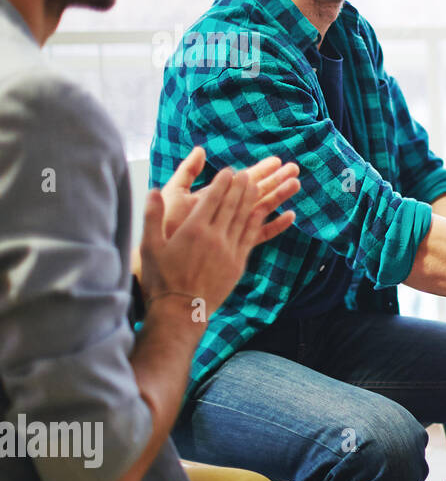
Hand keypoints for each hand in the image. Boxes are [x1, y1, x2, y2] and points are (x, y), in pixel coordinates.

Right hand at [139, 164, 298, 315]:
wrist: (181, 310)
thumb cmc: (161, 278)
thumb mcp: (150, 246)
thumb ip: (152, 216)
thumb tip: (154, 191)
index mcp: (194, 229)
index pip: (213, 198)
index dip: (223, 182)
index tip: (229, 170)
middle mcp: (215, 236)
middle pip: (232, 204)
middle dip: (240, 186)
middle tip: (247, 172)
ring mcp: (229, 250)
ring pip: (244, 218)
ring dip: (251, 199)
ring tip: (256, 185)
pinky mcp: (238, 263)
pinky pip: (251, 236)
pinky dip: (258, 222)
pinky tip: (262, 212)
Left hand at [159, 146, 299, 244]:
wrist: (164, 255)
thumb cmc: (166, 226)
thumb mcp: (175, 193)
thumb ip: (187, 172)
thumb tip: (201, 149)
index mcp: (215, 198)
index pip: (241, 180)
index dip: (260, 169)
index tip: (276, 160)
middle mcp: (226, 212)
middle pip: (256, 192)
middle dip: (275, 179)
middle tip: (295, 168)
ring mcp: (232, 228)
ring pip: (261, 208)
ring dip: (279, 196)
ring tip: (296, 184)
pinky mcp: (236, 245)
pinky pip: (260, 233)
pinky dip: (275, 225)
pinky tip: (290, 216)